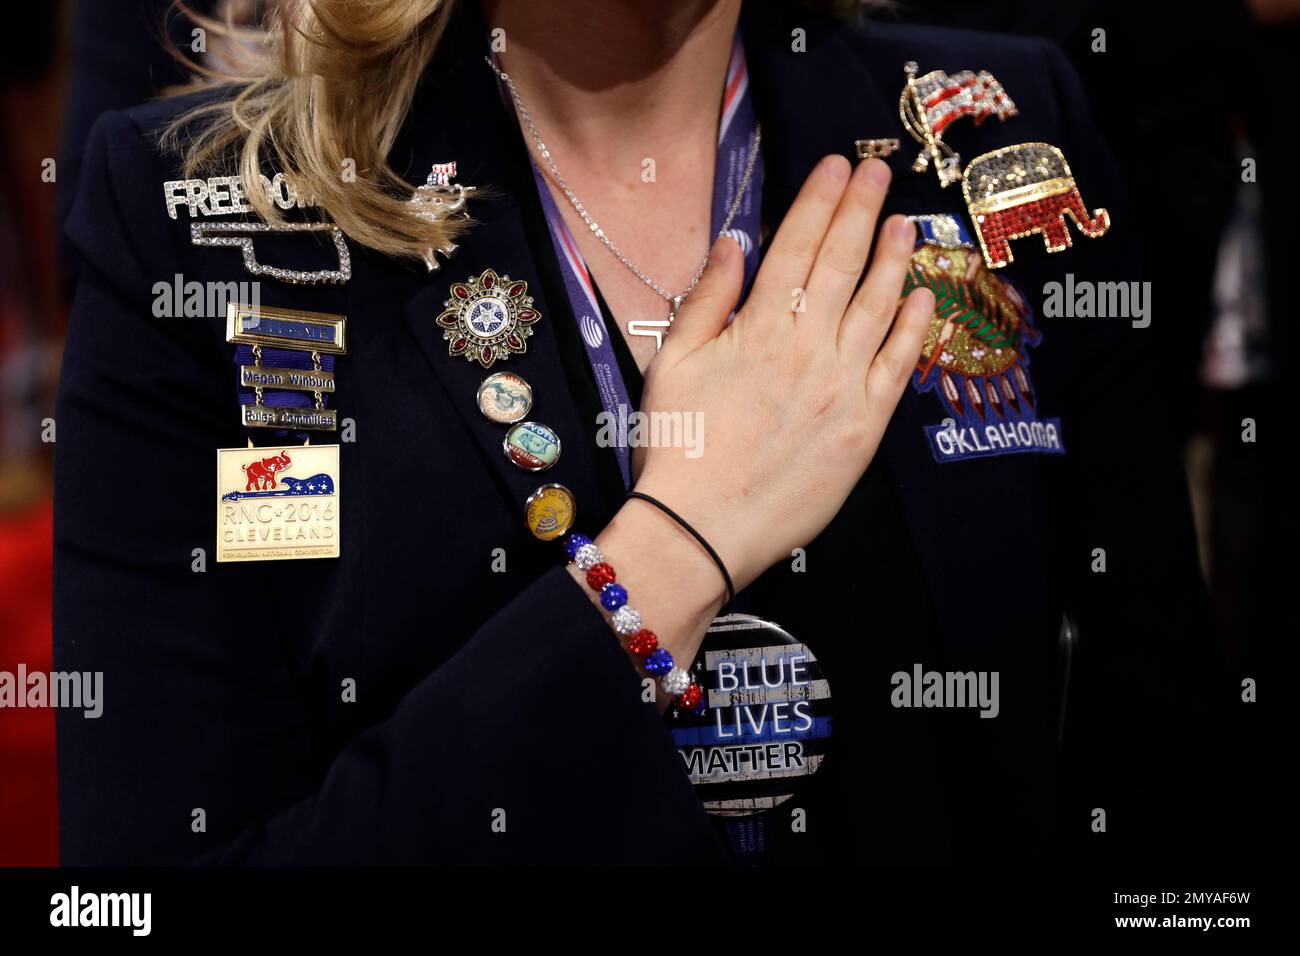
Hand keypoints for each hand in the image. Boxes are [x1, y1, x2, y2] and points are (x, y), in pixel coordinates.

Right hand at [631, 154, 933, 592]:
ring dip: (894, 258)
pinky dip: (914, 327)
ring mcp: (843, 385)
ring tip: (906, 222)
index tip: (837, 165)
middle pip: (842, 263)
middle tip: (879, 171)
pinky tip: (923, 297)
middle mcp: (809, 346)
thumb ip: (706, 300)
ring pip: (878, 305)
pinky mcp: (865, 426)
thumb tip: (733, 244)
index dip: (819, 200)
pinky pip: (898, 366)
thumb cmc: (677, 447)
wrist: (701, 529)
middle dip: (862, 210)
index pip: (797, 246)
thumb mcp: (671, 363)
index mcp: (759, 327)